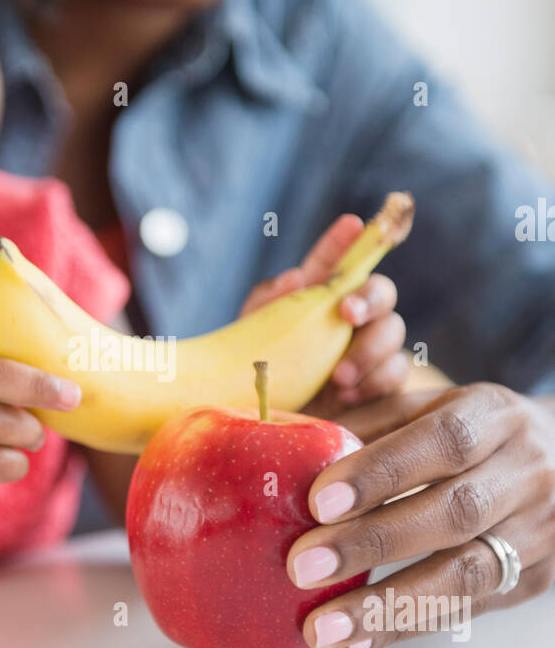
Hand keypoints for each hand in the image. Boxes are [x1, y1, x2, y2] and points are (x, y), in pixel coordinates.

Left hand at [239, 214, 407, 417]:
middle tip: (347, 314)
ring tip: (339, 377)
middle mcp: (351, 319)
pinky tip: (348, 395)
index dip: (345, 241)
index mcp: (319, 299)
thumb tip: (294, 277)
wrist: (267, 424)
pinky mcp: (379, 384)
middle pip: (382, 291)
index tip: (351, 224)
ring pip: (394, 332)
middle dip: (369, 298)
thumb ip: (266, 303)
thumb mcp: (251, 336)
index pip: (336, 262)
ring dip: (371, 350)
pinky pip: (395, 373)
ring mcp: (370, 350)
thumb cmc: (259, 373)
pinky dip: (376, 382)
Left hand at [285, 382, 554, 647]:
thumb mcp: (426, 408)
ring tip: (322, 628)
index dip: (382, 471)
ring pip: (467, 574)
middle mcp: (526, 472)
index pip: (443, 440)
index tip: (319, 500)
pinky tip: (355, 643)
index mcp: (494, 416)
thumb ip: (366, 421)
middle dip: (373, 543)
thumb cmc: (467, 432)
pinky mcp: (534, 580)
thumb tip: (285, 436)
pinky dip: (406, 628)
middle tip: (302, 566)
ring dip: (387, 607)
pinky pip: (468, 610)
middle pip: (454, 512)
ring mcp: (538, 530)